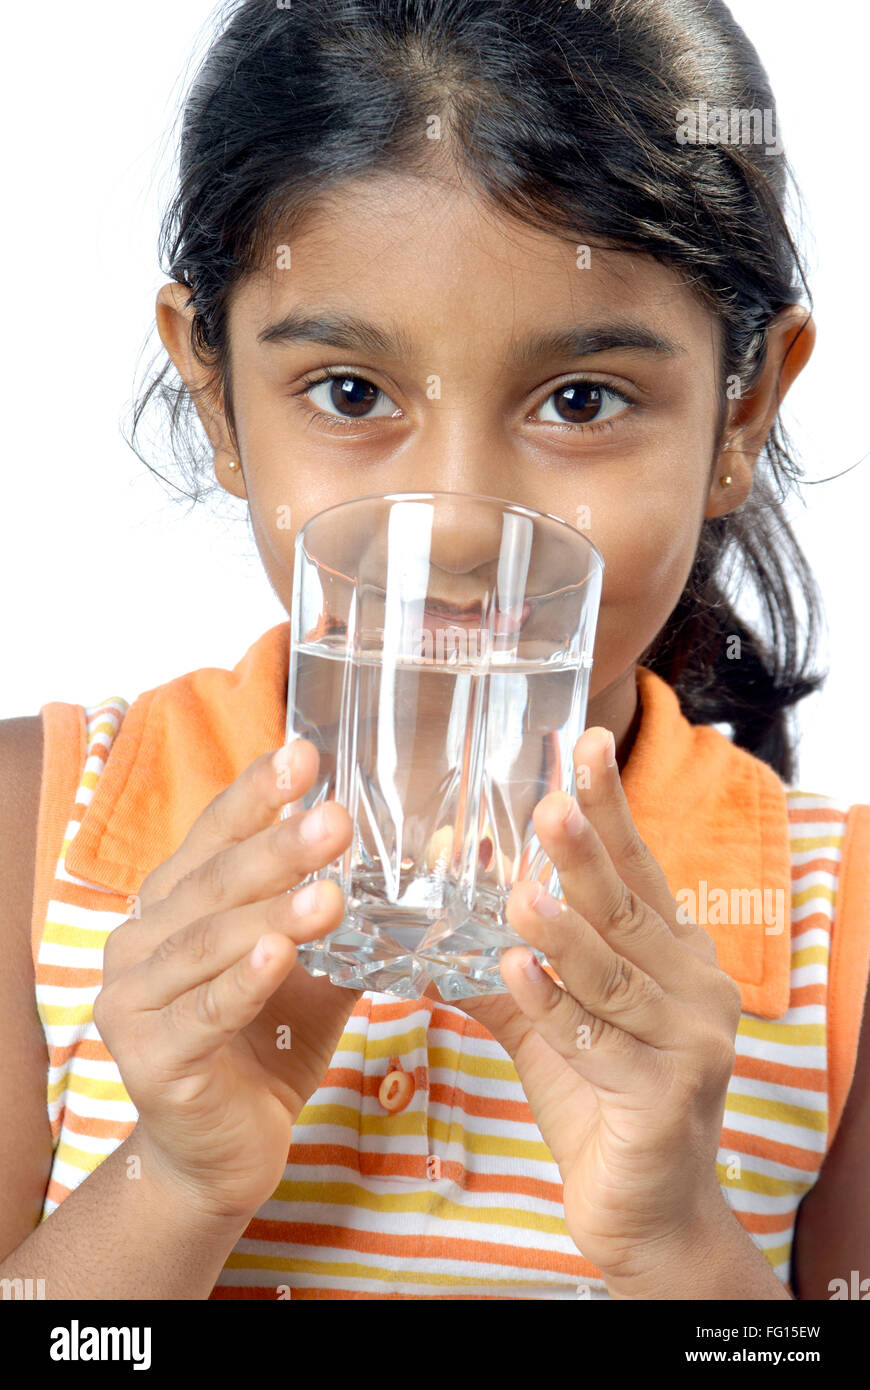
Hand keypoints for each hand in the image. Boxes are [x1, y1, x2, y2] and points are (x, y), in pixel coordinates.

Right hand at [94, 739, 360, 1223]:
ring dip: (272, 913)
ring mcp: (134, 1000)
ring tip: (331, 892)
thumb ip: (341, 922)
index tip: (305, 754)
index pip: (213, 835)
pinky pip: (204, 1011)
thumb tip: (421, 869)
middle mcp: (139, 941)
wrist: (221, 1154)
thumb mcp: (312, 973)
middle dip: (278, 848)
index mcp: (172, 905)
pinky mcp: (150, 1059)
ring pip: (208, 942)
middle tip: (337, 821)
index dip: (257, 795)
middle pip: (213, 882)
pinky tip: (280, 953)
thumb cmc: (268, 1046)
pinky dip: (244, 981)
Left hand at [454, 726, 743, 1290]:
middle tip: (549, 804)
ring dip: (565, 932)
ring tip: (519, 894)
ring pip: (617, 975)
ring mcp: (691, 1043)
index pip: (639, 868)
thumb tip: (430, 928)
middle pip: (631, 910)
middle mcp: (695, 988)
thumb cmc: (603, 1104)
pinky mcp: (667, 1098)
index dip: (610, 808)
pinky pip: (601, 1044)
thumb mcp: (552, 1027)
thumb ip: (506, 974)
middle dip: (587, 854)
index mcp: (672, 955)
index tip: (583, 746)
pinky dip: (554, 1008)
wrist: (648, 1212)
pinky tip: (513, 974)